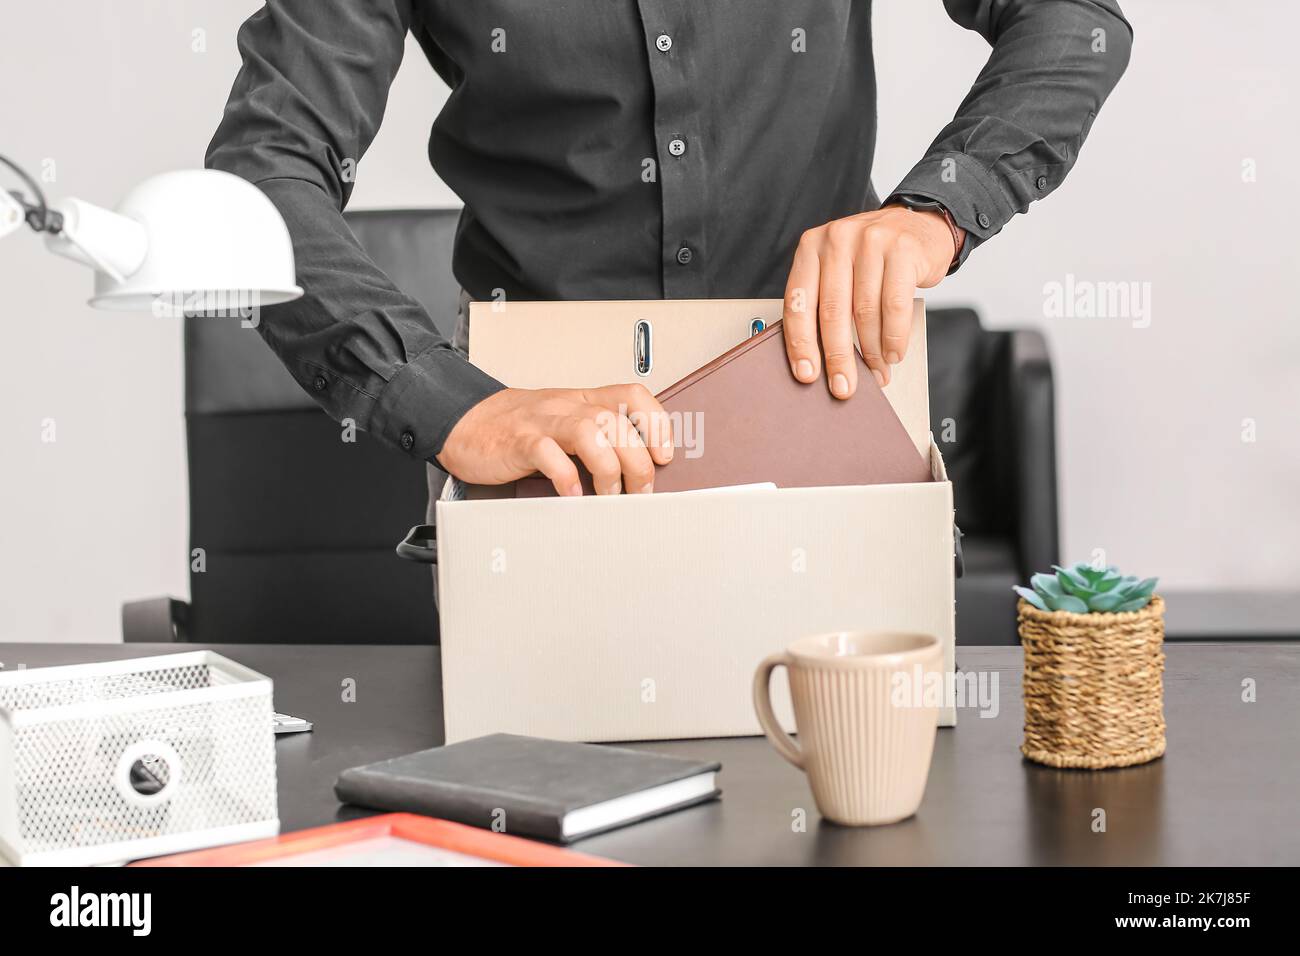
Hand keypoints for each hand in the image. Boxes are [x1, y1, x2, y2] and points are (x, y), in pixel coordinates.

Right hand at [436, 385, 674, 495]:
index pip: (632, 396)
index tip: (664, 456)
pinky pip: (548, 453)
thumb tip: (636, 473)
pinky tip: (572, 494)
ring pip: (590, 432)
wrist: (465, 422)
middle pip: (617, 423)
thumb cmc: (518, 428)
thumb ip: (596, 439)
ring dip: (608, 469)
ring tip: (609, 495)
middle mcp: (568, 407)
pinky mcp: (519, 441)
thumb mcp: (564, 424)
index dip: (656, 424)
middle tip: (639, 491)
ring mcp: (543, 422)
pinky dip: (566, 477)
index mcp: (583, 400)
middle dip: (637, 462)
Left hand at [782, 205, 960, 394]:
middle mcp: (837, 239)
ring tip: (877, 373)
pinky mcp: (902, 250)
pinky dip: (894, 337)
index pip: (798, 302)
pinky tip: (894, 353)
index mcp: (811, 246)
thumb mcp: (839, 269)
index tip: (806, 374)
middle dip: (838, 357)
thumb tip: (819, 361)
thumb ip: (825, 301)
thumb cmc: (872, 258)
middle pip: (832, 311)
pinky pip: (895, 304)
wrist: (918, 225)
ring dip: (872, 352)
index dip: (800, 343)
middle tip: (843, 387)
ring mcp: (870, 241)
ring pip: (865, 312)